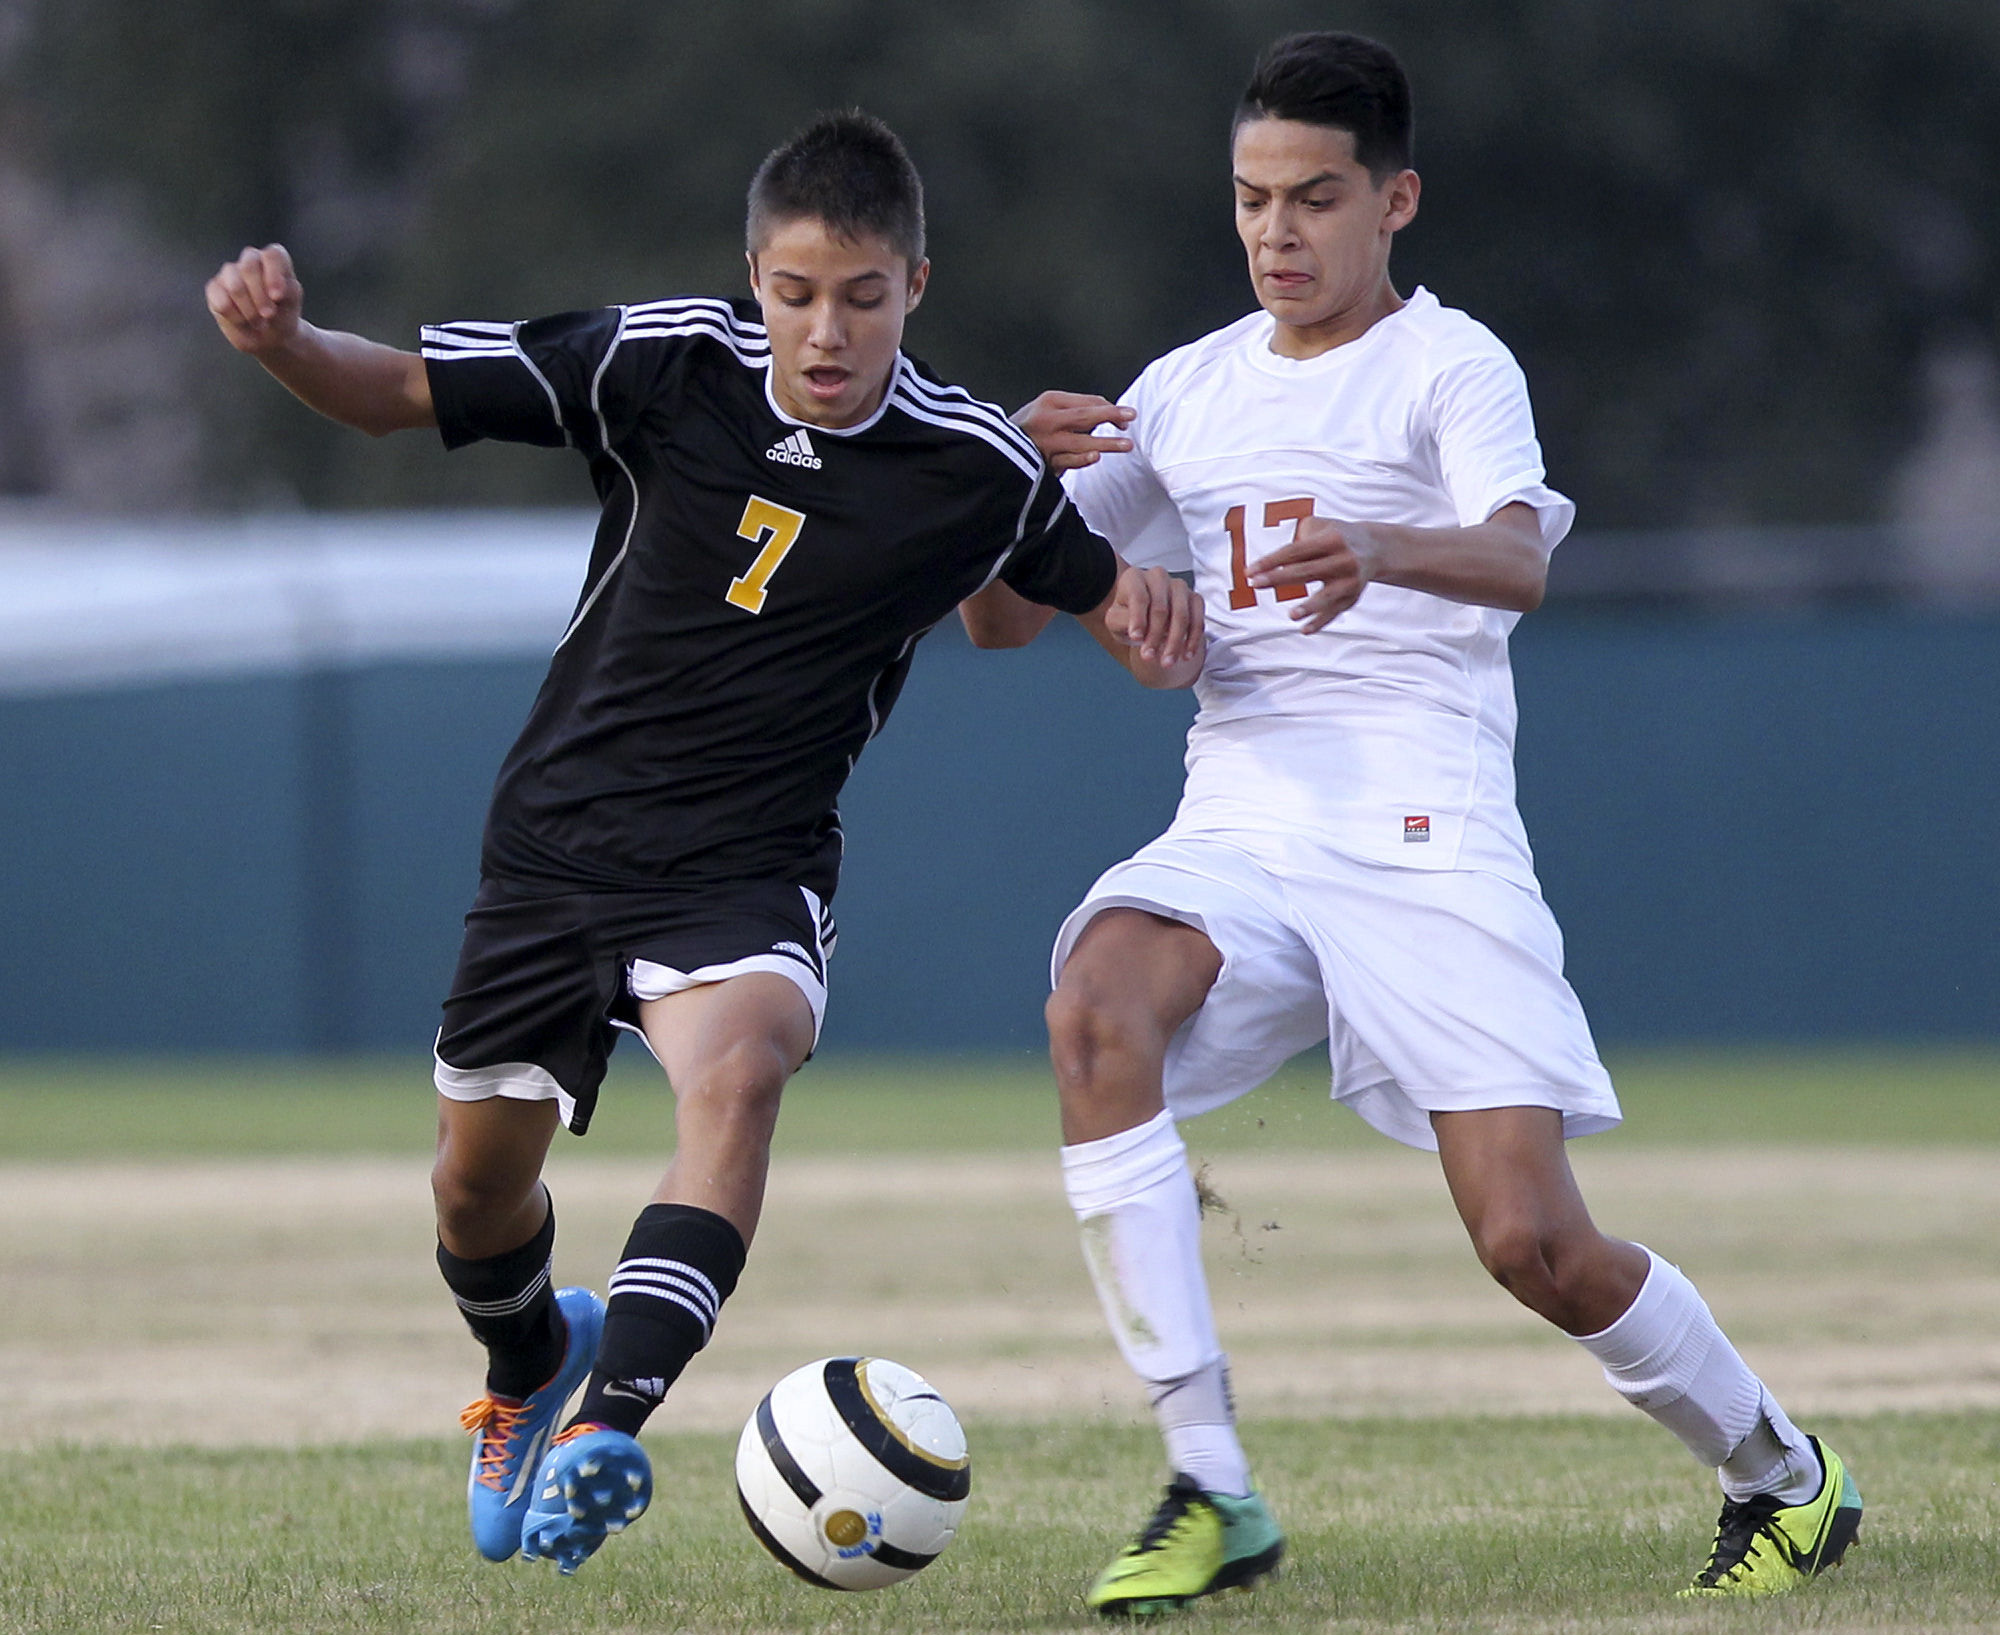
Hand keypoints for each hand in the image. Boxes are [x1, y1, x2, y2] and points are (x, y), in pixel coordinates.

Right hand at [205, 243, 303, 355]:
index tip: (278, 297)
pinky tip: (242, 321)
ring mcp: (230, 273)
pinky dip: (235, 317)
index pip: (272, 254)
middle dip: (260, 297)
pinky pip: (221, 302)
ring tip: (258, 322)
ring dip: (250, 311)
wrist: (270, 336)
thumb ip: (289, 289)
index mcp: (272, 260)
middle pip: (249, 267)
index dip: (274, 275)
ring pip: (235, 286)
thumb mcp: (293, 302)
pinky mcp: (214, 288)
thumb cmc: (283, 314)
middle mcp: (250, 261)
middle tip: (269, 315)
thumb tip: (273, 291)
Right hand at [1013, 390, 1134, 470]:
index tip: (1127, 415)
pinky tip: (1095, 456)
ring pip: (1080, 441)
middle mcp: (1048, 420)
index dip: (1110, 408)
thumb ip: (1073, 410)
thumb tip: (1107, 414)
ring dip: (1106, 442)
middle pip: (1085, 416)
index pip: (1087, 402)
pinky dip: (1081, 458)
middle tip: (1131, 417)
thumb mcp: (1046, 409)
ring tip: (1126, 445)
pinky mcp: (1044, 464)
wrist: (998, 450)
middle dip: (1111, 416)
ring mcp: (1046, 443)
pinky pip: (1066, 461)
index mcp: (1049, 402)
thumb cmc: (1028, 429)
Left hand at [1105, 562, 1203, 679]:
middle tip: (1148, 657)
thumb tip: (1138, 633)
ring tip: (1167, 662)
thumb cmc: (1128, 618)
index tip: (1136, 639)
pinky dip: (1192, 639)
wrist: (1147, 619)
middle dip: (1155, 636)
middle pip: (1160, 608)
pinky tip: (1185, 655)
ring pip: (1181, 614)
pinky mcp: (1194, 598)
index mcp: (1134, 578)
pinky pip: (1198, 619)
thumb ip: (1122, 622)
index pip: (1139, 597)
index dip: (1138, 619)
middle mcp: (1158, 577)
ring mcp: (1179, 586)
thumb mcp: (1116, 621)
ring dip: (1175, 642)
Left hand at [1248, 516, 1383, 633]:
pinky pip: (1334, 612)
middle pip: (1306, 571)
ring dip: (1309, 606)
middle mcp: (1343, 559)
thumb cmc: (1334, 537)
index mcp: (1331, 539)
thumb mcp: (1318, 526)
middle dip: (1278, 578)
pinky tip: (1305, 629)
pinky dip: (1320, 622)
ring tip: (1292, 615)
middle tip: (1255, 584)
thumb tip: (1273, 561)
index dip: (1271, 561)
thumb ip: (1295, 538)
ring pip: (1327, 596)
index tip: (1250, 571)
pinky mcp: (1352, 597)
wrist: (1375, 548)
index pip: (1295, 551)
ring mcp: (1350, 580)